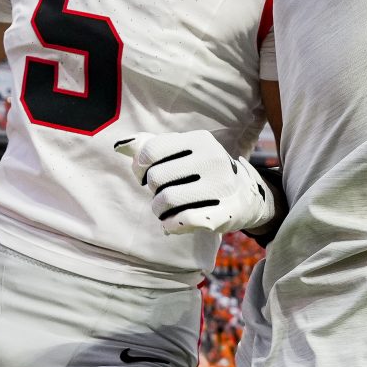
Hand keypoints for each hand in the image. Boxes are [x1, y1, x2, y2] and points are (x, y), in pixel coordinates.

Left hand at [114, 131, 274, 236]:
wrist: (245, 196)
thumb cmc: (202, 171)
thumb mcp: (183, 152)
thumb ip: (150, 146)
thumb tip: (121, 145)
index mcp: (200, 140)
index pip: (151, 151)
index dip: (140, 167)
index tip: (145, 175)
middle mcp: (213, 160)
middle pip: (156, 178)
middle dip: (151, 191)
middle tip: (161, 193)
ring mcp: (220, 188)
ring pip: (165, 201)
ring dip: (158, 210)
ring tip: (165, 209)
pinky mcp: (223, 214)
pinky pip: (180, 221)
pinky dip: (168, 225)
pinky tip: (172, 223)